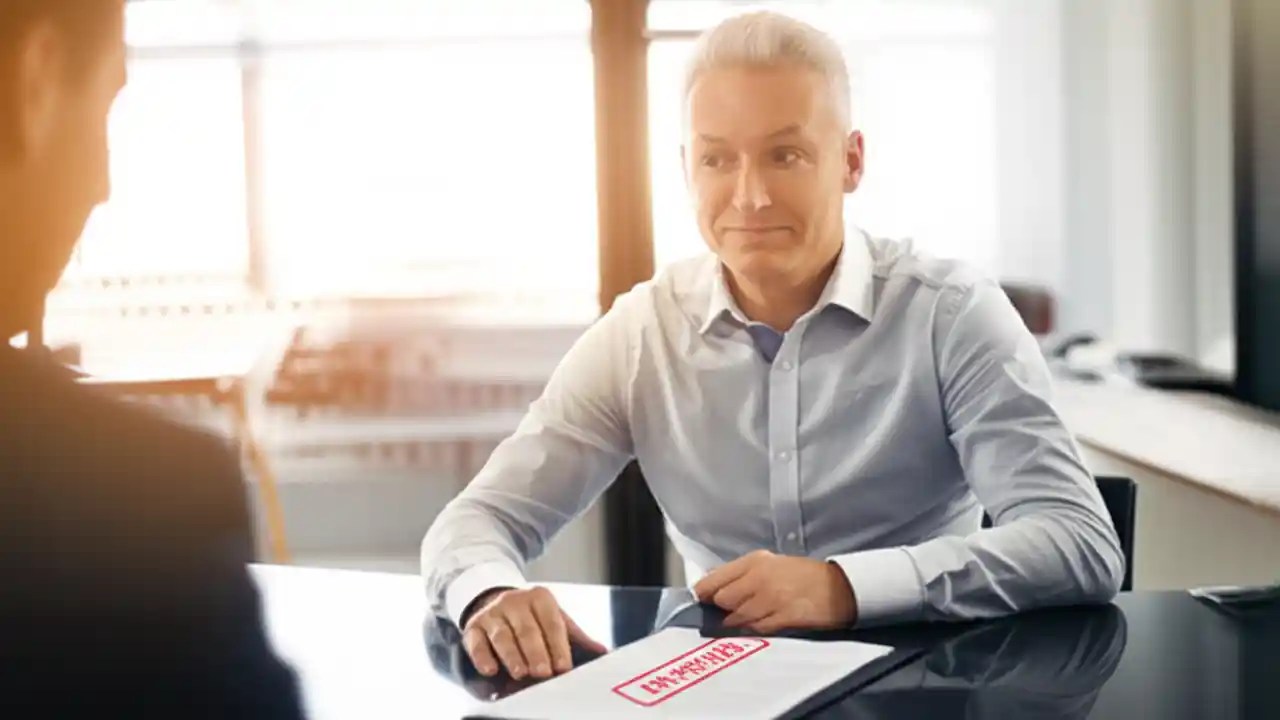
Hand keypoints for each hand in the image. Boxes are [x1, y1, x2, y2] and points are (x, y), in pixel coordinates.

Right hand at [462, 586, 606, 679]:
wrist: (495, 599)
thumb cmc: (531, 616)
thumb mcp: (554, 617)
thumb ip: (575, 635)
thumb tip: (601, 651)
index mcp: (540, 598)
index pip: (552, 623)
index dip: (558, 646)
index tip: (564, 667)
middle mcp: (515, 602)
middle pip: (527, 629)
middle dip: (536, 652)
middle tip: (543, 673)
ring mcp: (493, 613)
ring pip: (502, 635)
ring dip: (512, 656)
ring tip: (521, 673)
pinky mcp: (474, 626)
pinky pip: (476, 641)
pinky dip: (482, 656)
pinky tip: (490, 669)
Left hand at [693, 550, 857, 633]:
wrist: (838, 588)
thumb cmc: (801, 575)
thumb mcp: (770, 564)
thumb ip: (741, 574)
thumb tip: (712, 586)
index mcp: (754, 561)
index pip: (714, 579)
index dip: (703, 594)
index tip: (700, 603)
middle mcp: (759, 577)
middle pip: (722, 600)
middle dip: (722, 609)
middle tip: (727, 613)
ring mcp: (771, 598)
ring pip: (736, 617)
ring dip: (737, 623)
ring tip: (746, 620)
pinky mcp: (783, 617)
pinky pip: (756, 629)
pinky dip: (754, 630)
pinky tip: (760, 626)